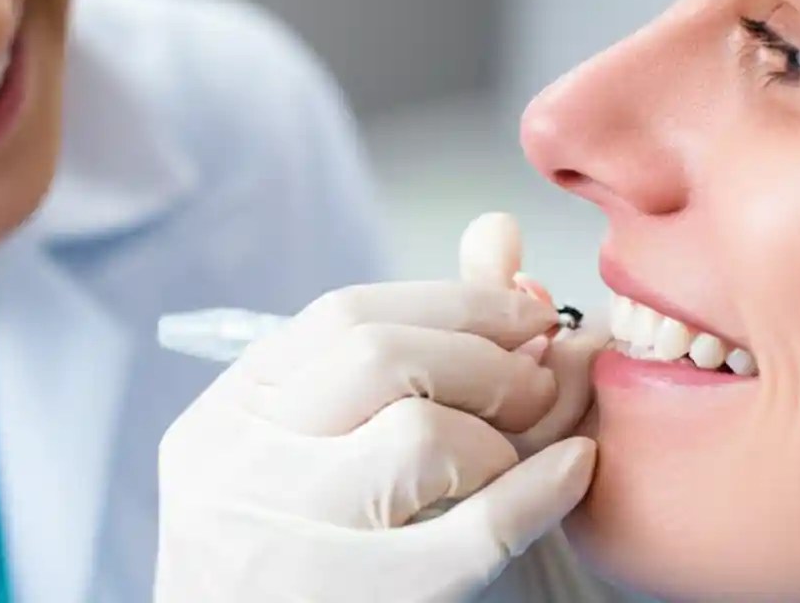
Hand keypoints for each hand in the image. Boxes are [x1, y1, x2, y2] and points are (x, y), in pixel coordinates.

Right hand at [155, 274, 603, 601]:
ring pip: (421, 436)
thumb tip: (500, 234)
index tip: (520, 311)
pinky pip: (471, 535)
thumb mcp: (302, 443)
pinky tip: (571, 472)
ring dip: (501, 432)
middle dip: (485, 352)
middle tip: (539, 373)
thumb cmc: (277, 550)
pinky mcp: (350, 601)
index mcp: (227, 413)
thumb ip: (396, 343)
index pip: (342, 315)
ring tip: (515, 450)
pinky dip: (538, 494)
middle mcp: (241, 463)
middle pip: (380, 357)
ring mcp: (286, 539)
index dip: (452, 301)